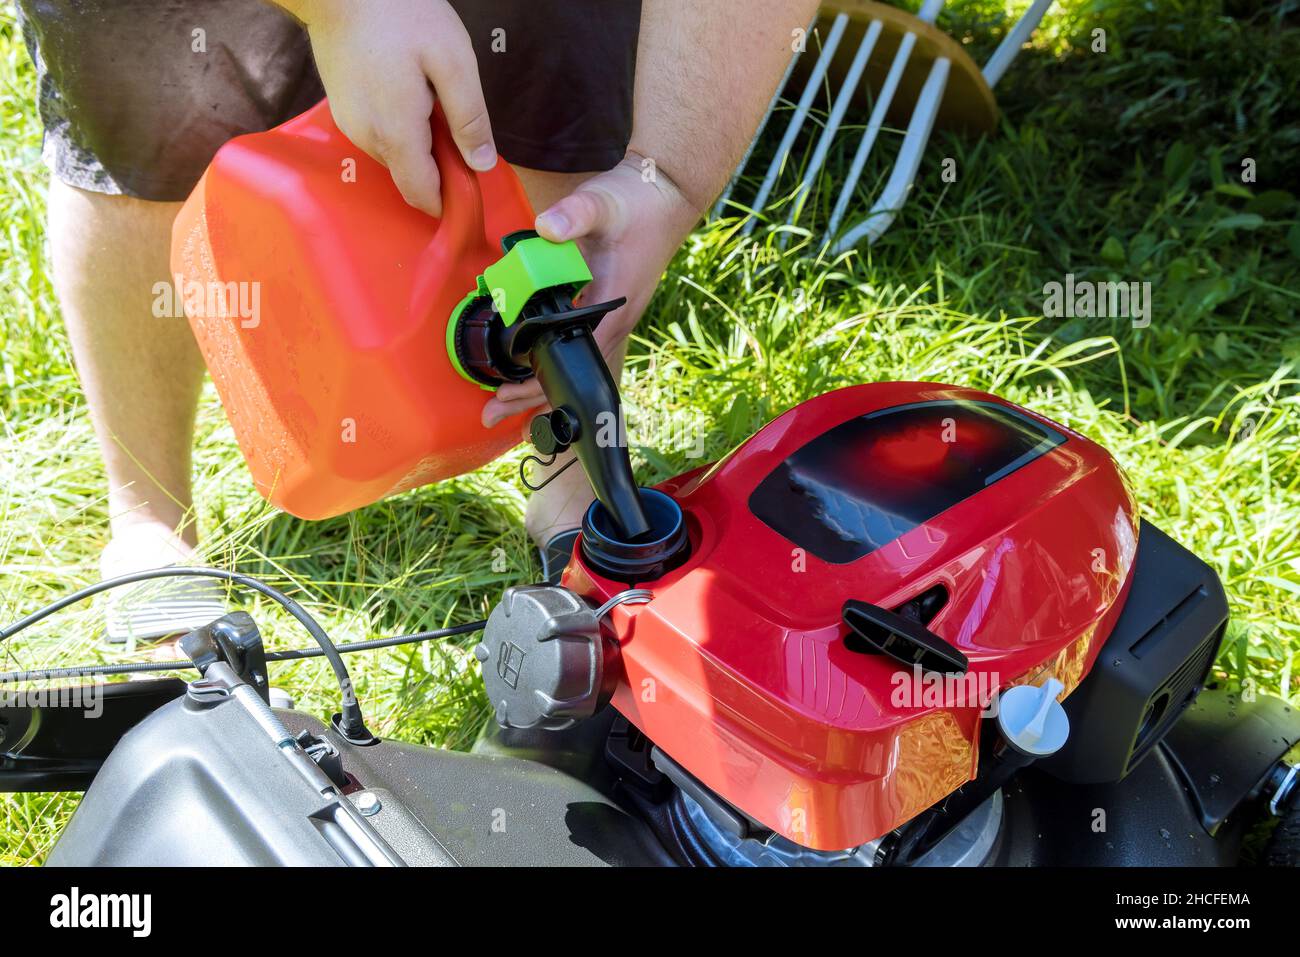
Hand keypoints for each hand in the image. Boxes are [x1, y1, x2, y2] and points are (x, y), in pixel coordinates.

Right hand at [288, 0, 496, 216]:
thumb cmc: (402, 15)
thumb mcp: (453, 62)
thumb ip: (469, 118)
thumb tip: (482, 164)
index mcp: (397, 135)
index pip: (423, 195)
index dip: (450, 201)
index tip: (471, 188)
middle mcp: (368, 140)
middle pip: (410, 178)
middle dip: (438, 169)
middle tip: (457, 129)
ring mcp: (350, 127)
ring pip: (394, 157)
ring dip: (418, 145)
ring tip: (430, 102)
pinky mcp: (342, 112)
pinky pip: (379, 136)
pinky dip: (399, 129)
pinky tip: (407, 95)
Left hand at [482, 153, 700, 428]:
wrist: (665, 193)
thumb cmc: (636, 203)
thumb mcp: (602, 204)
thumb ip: (574, 216)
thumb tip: (546, 227)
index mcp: (611, 308)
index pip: (573, 362)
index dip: (539, 383)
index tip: (506, 394)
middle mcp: (613, 320)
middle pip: (571, 374)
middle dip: (532, 397)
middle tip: (492, 412)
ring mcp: (610, 316)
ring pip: (574, 364)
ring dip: (542, 384)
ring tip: (507, 403)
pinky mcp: (605, 306)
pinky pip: (577, 346)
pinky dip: (553, 361)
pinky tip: (534, 365)